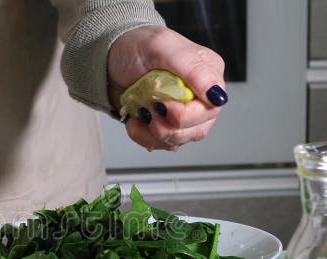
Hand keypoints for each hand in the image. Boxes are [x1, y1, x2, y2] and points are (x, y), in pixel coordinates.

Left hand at [108, 26, 226, 150]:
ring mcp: (185, 114)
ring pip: (181, 140)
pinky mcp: (168, 125)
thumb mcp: (162, 47)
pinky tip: (136, 121)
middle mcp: (201, 96)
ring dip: (154, 132)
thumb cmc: (137, 46)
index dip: (185, 115)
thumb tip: (216, 94)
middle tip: (148, 107)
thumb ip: (192, 69)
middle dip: (168, 125)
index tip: (161, 104)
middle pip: (198, 129)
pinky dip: (144, 137)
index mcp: (208, 74)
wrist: (110, 58)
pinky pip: (163, 144)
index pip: (211, 108)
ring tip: (140, 112)